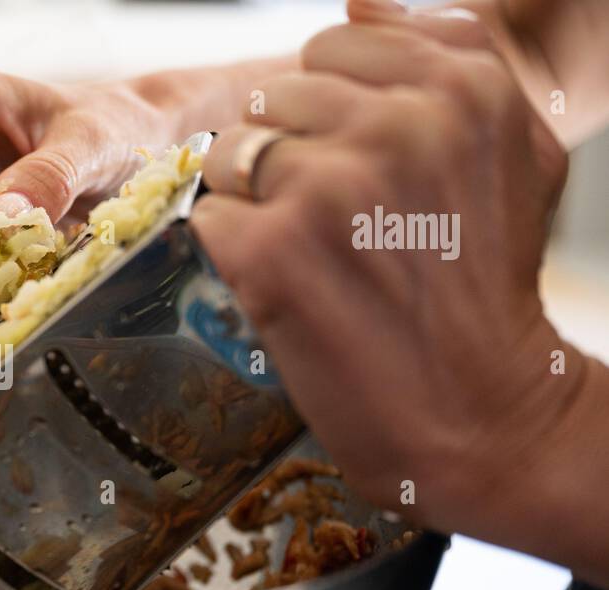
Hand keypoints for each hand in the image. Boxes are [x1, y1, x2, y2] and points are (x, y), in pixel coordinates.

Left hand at [190, 1, 606, 577]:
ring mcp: (329, 186)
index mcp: (461, 86)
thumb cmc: (485, 283)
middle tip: (339, 225)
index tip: (360, 169)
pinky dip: (233, 254)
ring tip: (315, 257)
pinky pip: (207, 217)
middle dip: (288, 156)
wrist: (478, 411)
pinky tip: (288, 288)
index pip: (332, 46)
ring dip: (254, 204)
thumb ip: (449, 57)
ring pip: (229, 154)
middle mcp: (397, 124)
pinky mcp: (270, 249)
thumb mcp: (513, 149)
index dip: (331, 112)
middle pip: (271, 99)